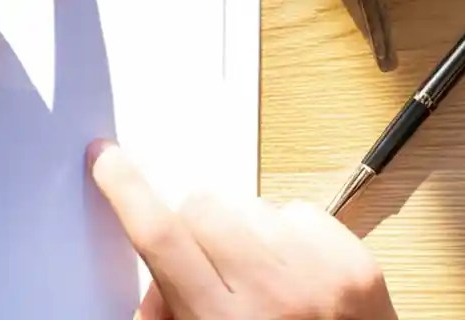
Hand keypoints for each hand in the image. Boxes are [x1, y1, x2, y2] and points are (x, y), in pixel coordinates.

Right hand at [88, 141, 398, 319]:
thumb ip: (172, 308)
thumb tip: (154, 275)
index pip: (161, 238)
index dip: (126, 191)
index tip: (108, 160)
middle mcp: (273, 298)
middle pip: (202, 209)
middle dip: (193, 229)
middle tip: (206, 267)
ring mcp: (321, 277)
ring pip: (250, 205)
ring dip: (244, 233)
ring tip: (262, 280)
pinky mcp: (356, 264)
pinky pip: (298, 211)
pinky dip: (290, 235)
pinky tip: (297, 276)